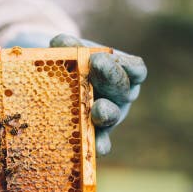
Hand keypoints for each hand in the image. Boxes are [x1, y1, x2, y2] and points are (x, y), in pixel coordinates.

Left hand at [50, 34, 145, 154]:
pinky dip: (99, 144)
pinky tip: (96, 148)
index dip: (124, 65)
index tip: (100, 58)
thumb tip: (62, 42)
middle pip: (123, 90)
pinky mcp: (95, 134)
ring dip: (105, 112)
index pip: (135, 70)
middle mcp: (121, 96)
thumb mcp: (69, 50)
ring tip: (98, 109)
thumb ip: (66, 45)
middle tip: (97, 66)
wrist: (57, 85)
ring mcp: (109, 116)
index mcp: (124, 73)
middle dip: (111, 79)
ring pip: (112, 115)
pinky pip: (101, 141)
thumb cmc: (72, 64)